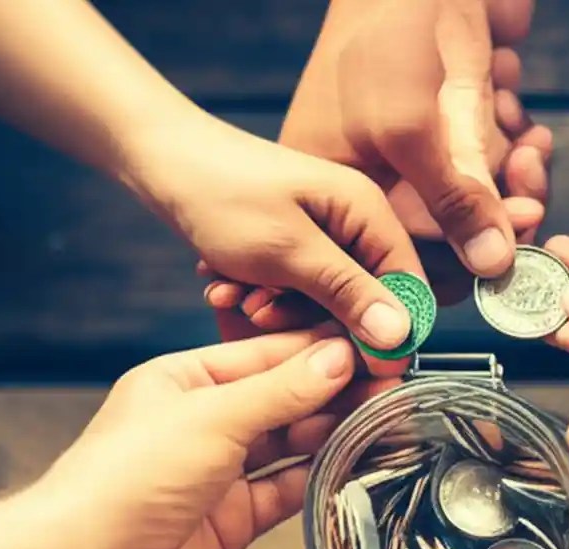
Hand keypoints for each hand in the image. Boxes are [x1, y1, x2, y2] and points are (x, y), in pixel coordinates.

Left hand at [31, 328, 357, 548]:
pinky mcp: (233, 518)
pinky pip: (287, 489)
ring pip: (289, 443)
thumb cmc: (125, 479)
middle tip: (388, 381)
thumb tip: (337, 358)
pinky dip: (320, 475)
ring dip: (332, 430)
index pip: (264, 355)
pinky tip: (354, 460)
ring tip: (382, 415)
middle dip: (332, 390)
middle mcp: (202, 423)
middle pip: (281, 398)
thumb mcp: (213, 416)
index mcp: (183, 381)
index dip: (317, 350)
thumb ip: (282, 390)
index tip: (367, 345)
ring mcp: (218, 472)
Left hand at [123, 111, 424, 370]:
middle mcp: (354, 221)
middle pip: (364, 297)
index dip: (390, 330)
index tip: (366, 367)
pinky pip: (295, 289)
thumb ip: (347, 293)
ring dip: (279, 308)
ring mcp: (324, 233)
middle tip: (263, 315)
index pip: (407, 283)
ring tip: (236, 296)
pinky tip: (225, 285)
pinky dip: (262, 294)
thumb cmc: (221, 193)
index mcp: (367, 211)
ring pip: (324, 299)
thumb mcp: (288, 252)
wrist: (161, 161)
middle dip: (312, 316)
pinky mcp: (294, 245)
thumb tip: (400, 334)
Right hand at [285, 0, 549, 274]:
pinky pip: (495, 152)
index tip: (507, 259)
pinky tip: (516, 107)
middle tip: (531, 200)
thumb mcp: (410, 126)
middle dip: (495, 212)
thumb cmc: (392, 25)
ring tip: (527, 144)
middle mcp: (373, 168)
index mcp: (335, 181)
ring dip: (512, 170)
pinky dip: (514, 135)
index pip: (395, 255)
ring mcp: (419, 141)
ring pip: (480, 193)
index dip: (454, 263)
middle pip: (446, 229)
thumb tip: (489, 267)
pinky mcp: (456, 114)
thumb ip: (449, 201)